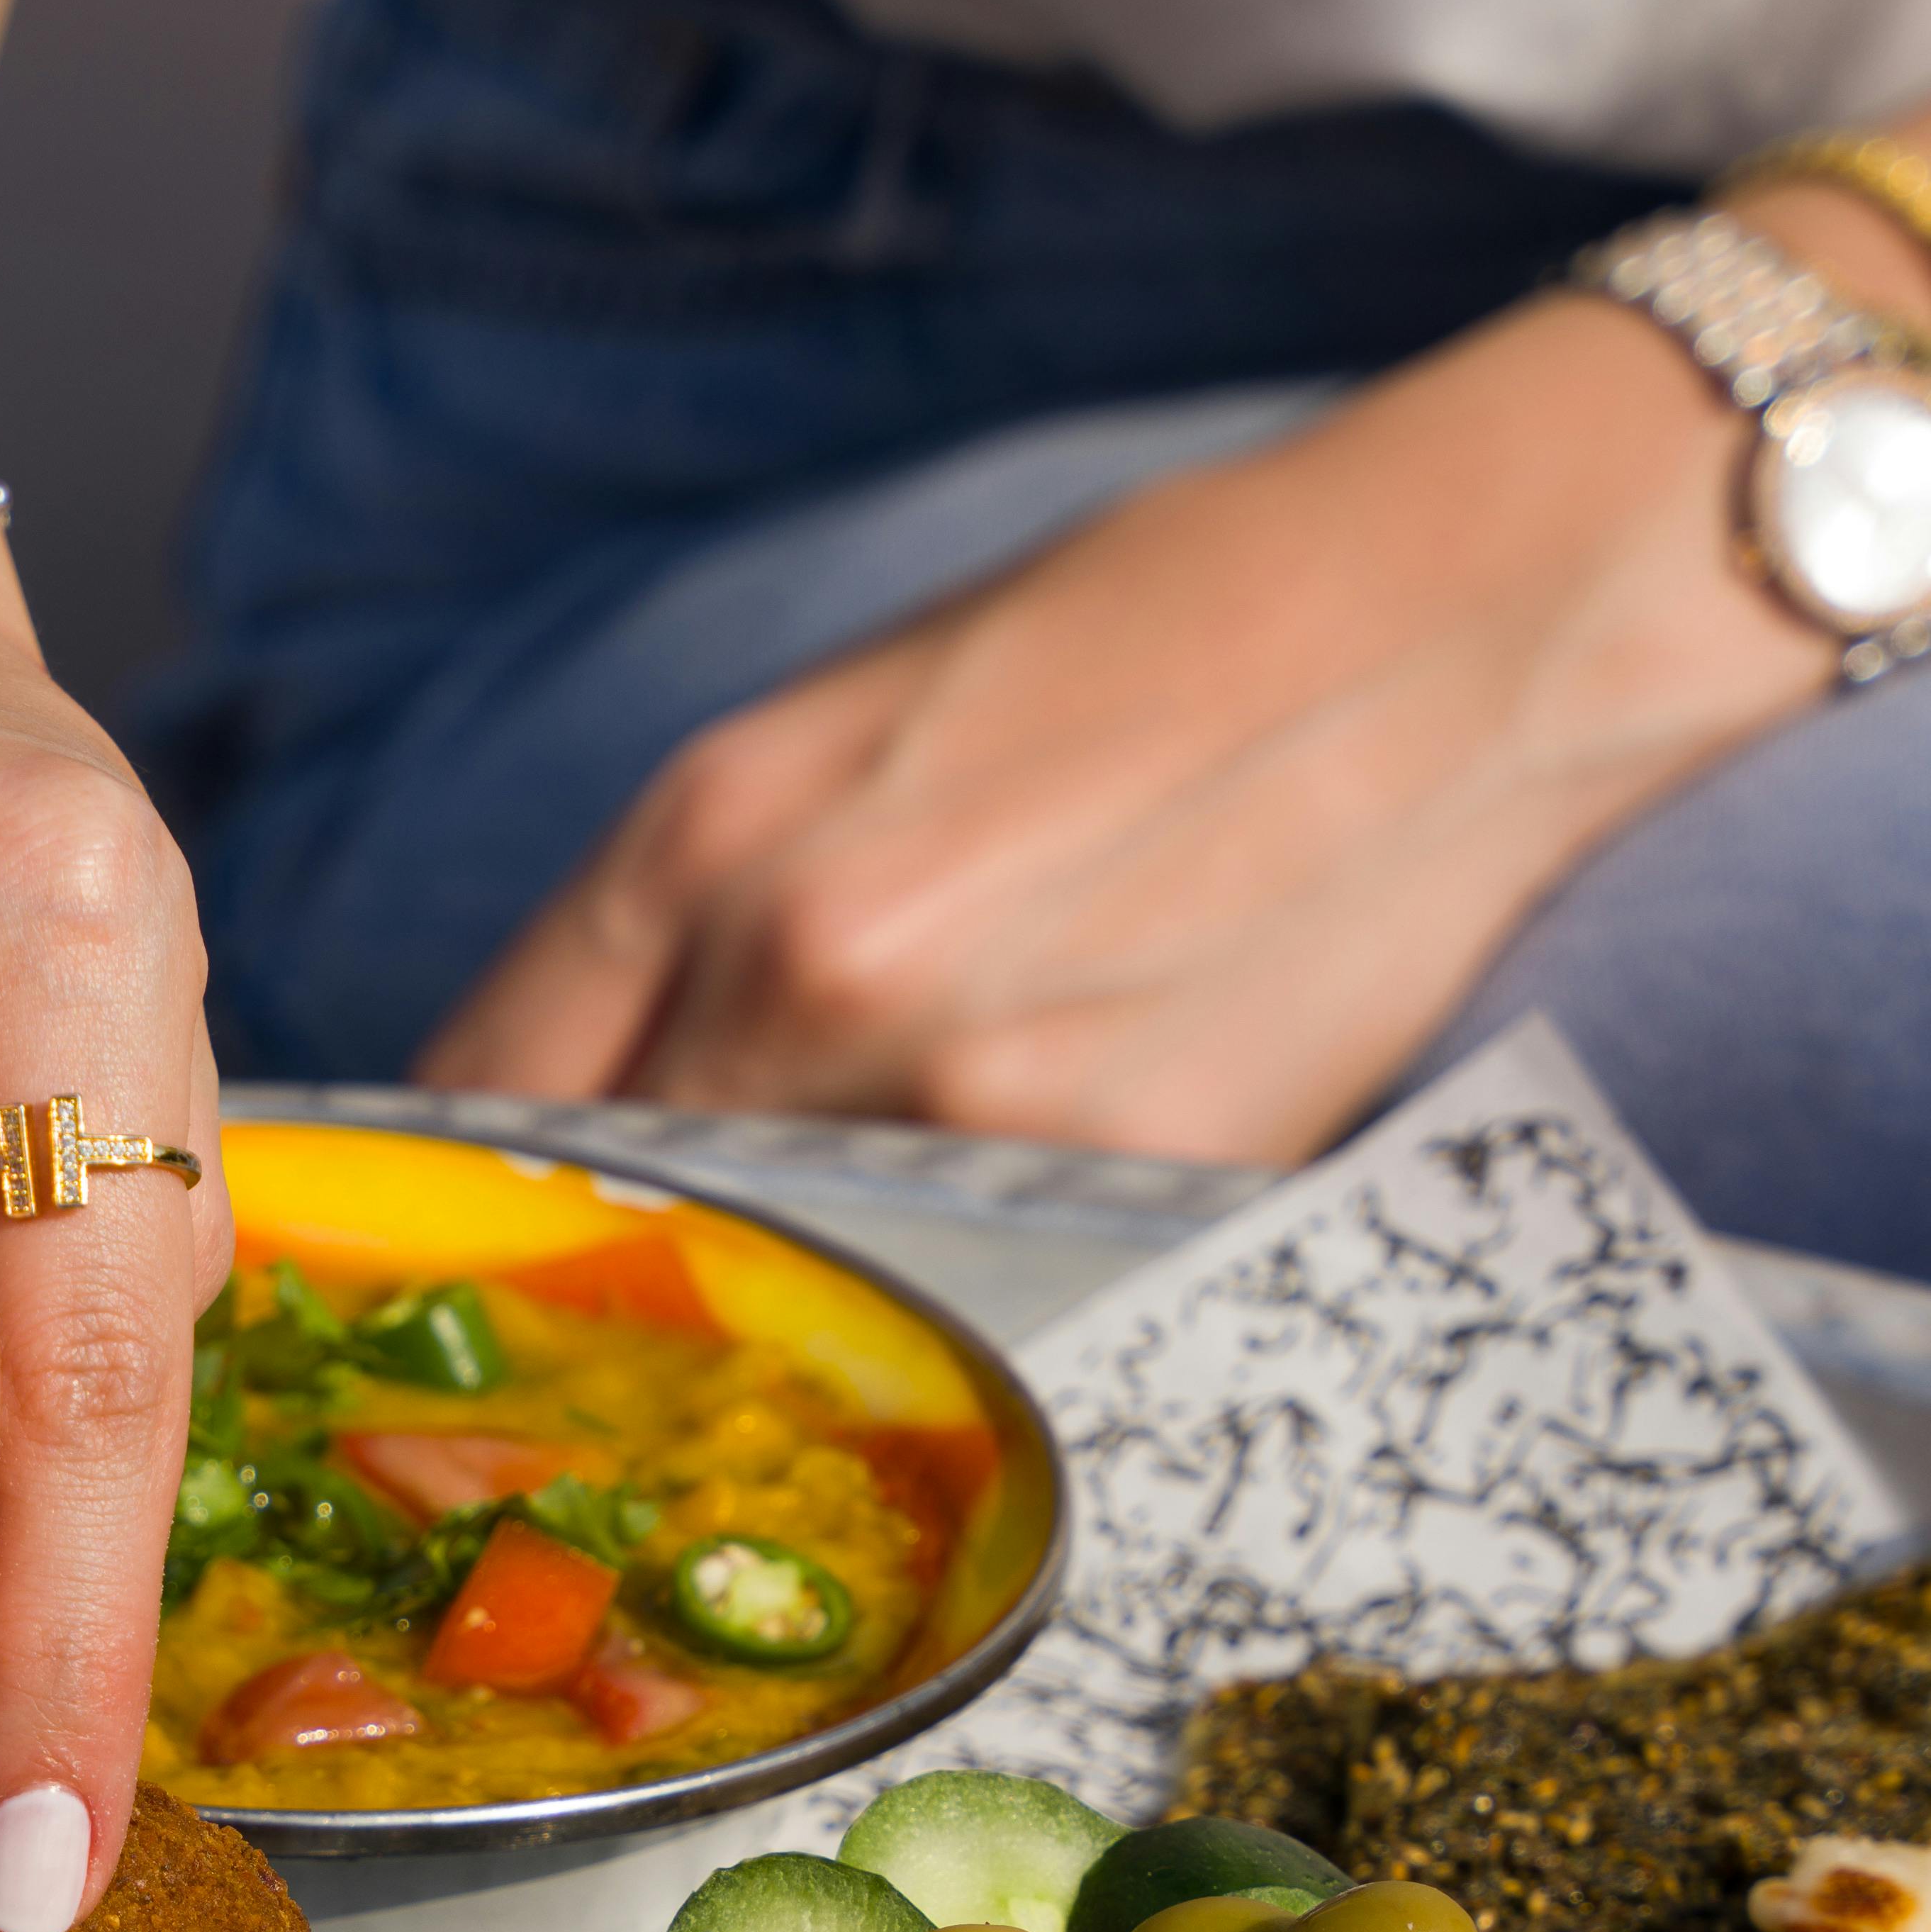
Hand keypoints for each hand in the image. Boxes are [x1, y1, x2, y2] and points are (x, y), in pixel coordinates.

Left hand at [416, 289, 1840, 1160]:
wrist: (1479, 604)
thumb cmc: (1164, 631)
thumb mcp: (864, 719)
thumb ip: (699, 906)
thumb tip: (564, 1091)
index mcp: (716, 827)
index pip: (480, 1094)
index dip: (451, 1201)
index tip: (459, 1256)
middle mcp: (810, 965)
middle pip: (614, 1214)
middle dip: (612, 1271)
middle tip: (625, 1326)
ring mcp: (965, 1090)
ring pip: (787, 1274)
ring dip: (790, 1298)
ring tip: (844, 1277)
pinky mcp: (1124, 1175)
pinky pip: (970, 1289)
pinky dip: (960, 1297)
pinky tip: (999, 1254)